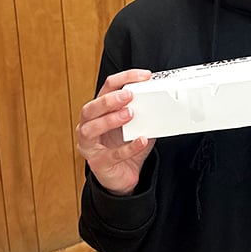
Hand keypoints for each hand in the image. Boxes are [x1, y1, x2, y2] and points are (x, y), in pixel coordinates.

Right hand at [76, 69, 155, 195]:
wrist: (124, 175)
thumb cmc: (126, 146)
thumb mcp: (137, 125)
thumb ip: (144, 112)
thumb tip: (162, 100)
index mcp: (98, 111)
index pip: (106, 88)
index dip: (124, 78)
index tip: (144, 76)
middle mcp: (88, 125)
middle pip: (90, 107)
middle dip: (109, 100)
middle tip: (128, 95)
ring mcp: (89, 145)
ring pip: (91, 129)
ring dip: (110, 120)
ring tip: (130, 114)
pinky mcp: (98, 163)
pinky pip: (112, 155)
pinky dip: (128, 147)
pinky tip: (141, 140)